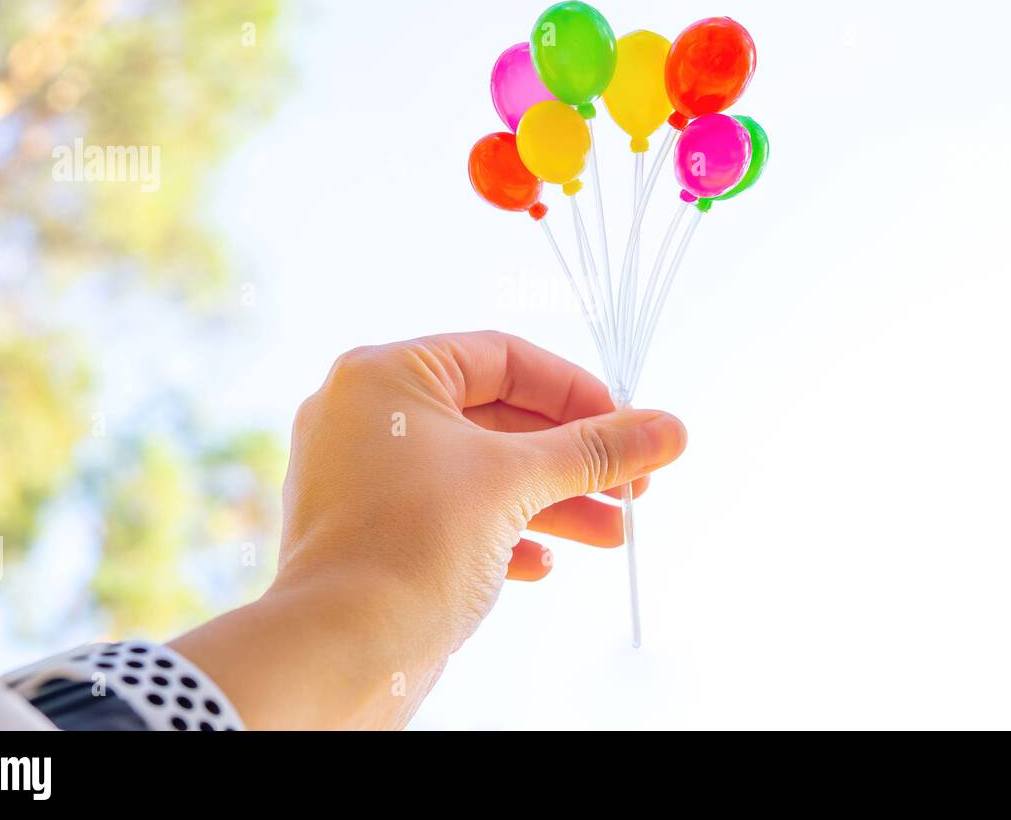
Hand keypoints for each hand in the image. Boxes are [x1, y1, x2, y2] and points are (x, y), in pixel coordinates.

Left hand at [171, 331, 685, 728]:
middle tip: (634, 486)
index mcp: (386, 374)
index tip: (629, 425)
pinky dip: (502, 532)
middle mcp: (367, 415)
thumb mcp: (518, 483)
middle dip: (572, 458)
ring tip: (614, 533)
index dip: (576, 391)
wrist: (340, 652)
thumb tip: (670, 428)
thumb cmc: (412, 546)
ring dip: (551, 501)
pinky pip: (450, 514)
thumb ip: (596, 450)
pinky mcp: (370, 532)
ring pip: (478, 473)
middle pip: (497, 418)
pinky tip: (543, 564)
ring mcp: (365, 476)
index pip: (503, 358)